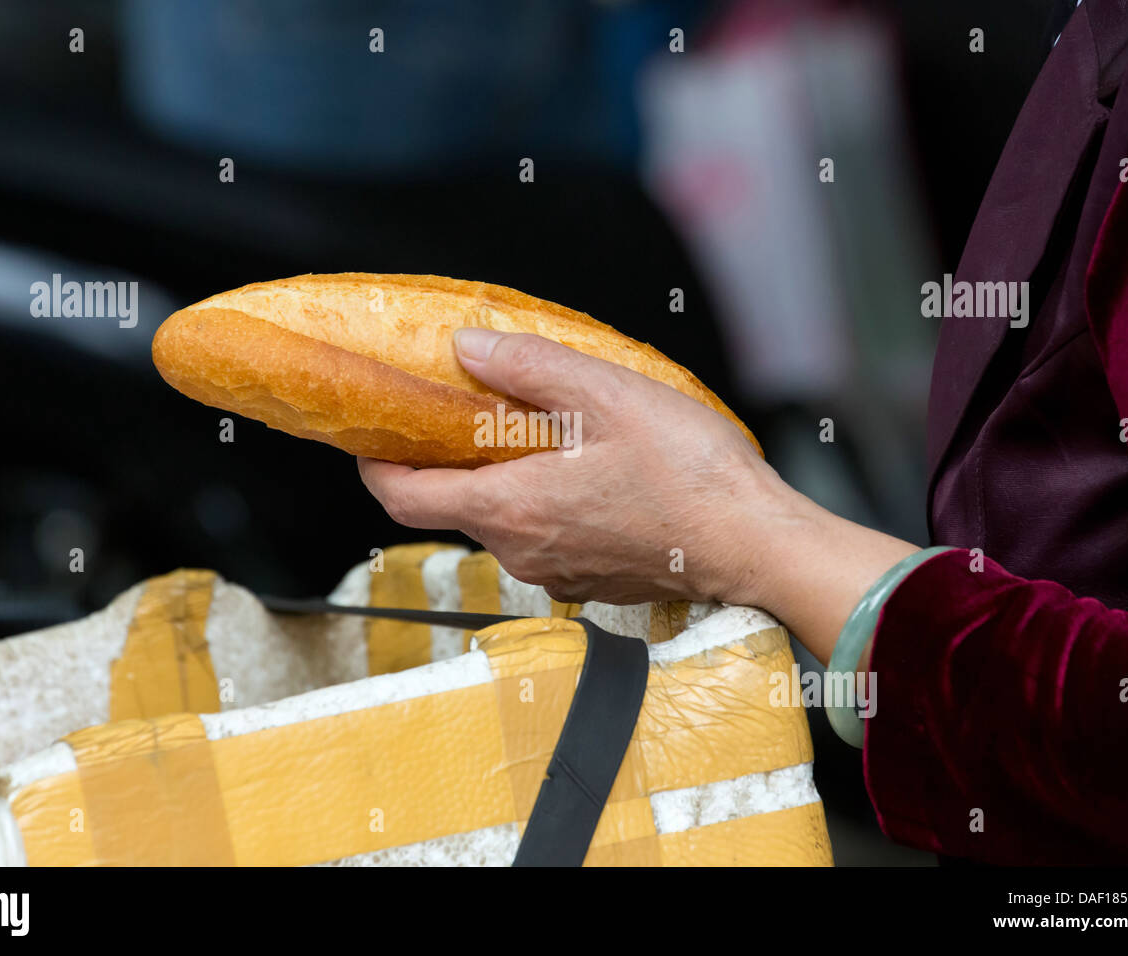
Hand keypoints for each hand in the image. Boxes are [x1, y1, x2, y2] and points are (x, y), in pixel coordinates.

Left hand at [357, 328, 916, 663]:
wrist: (756, 545)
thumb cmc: (692, 478)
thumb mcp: (608, 396)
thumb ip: (529, 369)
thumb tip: (467, 351)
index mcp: (511, 506)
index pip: (402, 497)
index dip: (375, 464)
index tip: (372, 434)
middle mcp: (521, 549)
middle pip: (450, 507)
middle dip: (446, 460)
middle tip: (462, 412)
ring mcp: (554, 572)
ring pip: (499, 521)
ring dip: (500, 479)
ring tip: (532, 431)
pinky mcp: (587, 579)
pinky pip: (541, 537)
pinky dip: (540, 503)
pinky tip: (579, 469)